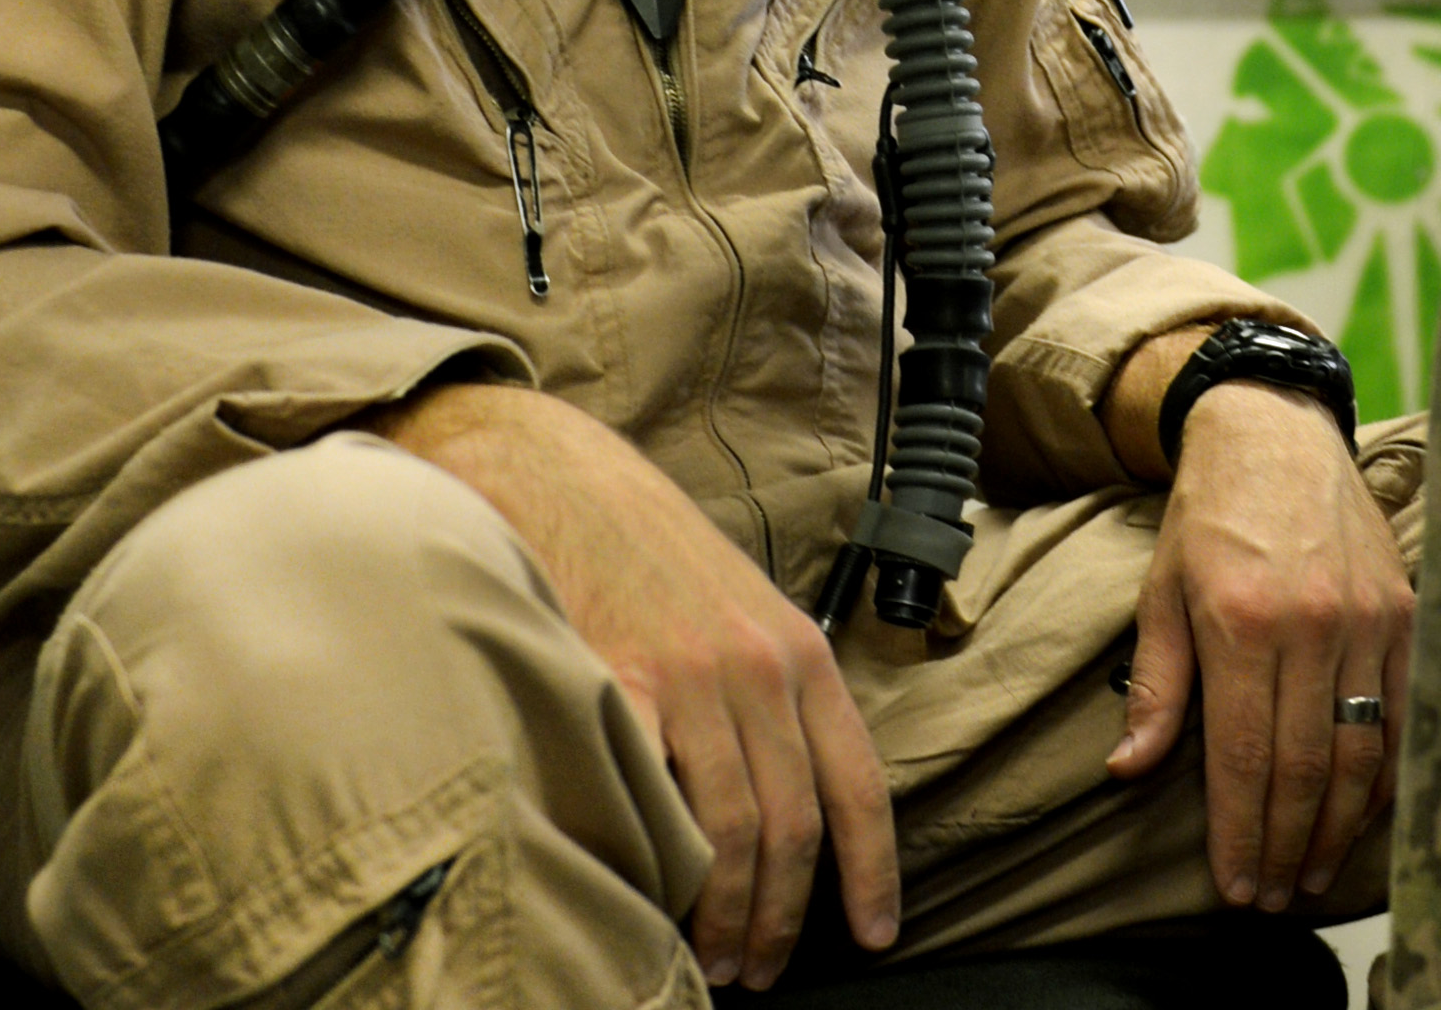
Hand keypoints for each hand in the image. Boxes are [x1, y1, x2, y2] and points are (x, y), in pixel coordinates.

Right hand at [370, 384, 895, 986]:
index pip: (857, 782)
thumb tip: (789, 805)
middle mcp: (758, 665)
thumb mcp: (743, 607)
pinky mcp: (617, 684)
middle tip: (760, 972)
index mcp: (801, 650)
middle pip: (793, 827)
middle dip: (783, 919)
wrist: (566, 480)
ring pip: (731, 833)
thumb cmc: (654, 553)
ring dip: (725, 917)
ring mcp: (689, 676)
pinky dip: (659, 868)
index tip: (874, 935)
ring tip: (710, 963)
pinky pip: (652, 801)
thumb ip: (773, 692)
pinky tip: (651, 902)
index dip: (872, 872)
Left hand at [1107, 385, 1412, 916]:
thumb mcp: (1161, 590)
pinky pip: (1401, 713)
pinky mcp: (1403, 610)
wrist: (1276, 427)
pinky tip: (1362, 812)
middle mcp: (1312, 625)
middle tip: (1275, 897)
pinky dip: (1385, 775)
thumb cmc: (1208, 512)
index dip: (1242, 834)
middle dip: (1288, 847)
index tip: (1236, 888)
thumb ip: (1157, 686)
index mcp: (1241, 622)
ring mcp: (1366, 618)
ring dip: (1338, 828)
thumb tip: (1129, 769)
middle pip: (1305, 770)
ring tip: (1314, 873)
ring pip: (1360, 753)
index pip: (1246, 760)